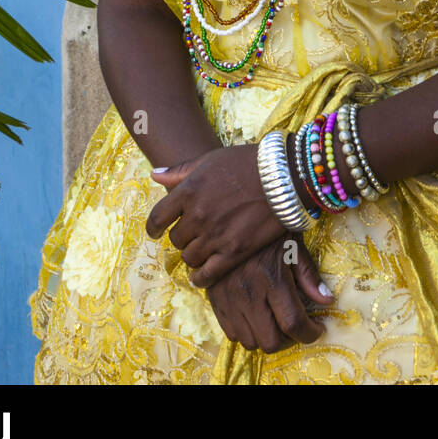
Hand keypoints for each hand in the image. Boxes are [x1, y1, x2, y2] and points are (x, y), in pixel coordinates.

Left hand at [146, 144, 287, 287]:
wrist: (284, 176)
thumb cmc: (246, 163)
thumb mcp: (210, 160)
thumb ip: (180, 171)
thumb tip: (155, 175)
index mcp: (188, 191)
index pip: (157, 218)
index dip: (153, 227)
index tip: (155, 231)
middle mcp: (197, 216)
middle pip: (175, 239)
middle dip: (181, 237)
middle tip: (190, 235)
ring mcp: (215, 235)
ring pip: (189, 257)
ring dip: (192, 255)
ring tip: (200, 250)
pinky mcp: (234, 252)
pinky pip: (207, 275)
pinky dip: (200, 278)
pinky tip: (200, 276)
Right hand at [206, 235, 332, 353]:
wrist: (228, 211)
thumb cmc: (268, 226)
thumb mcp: (293, 244)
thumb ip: (308, 275)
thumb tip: (327, 302)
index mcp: (272, 277)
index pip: (293, 323)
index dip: (309, 334)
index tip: (317, 329)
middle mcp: (249, 292)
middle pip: (271, 341)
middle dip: (289, 340)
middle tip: (295, 326)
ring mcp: (229, 297)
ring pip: (249, 341)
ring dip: (265, 337)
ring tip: (275, 320)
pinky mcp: (214, 298)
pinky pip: (230, 332)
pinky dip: (246, 331)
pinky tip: (255, 315)